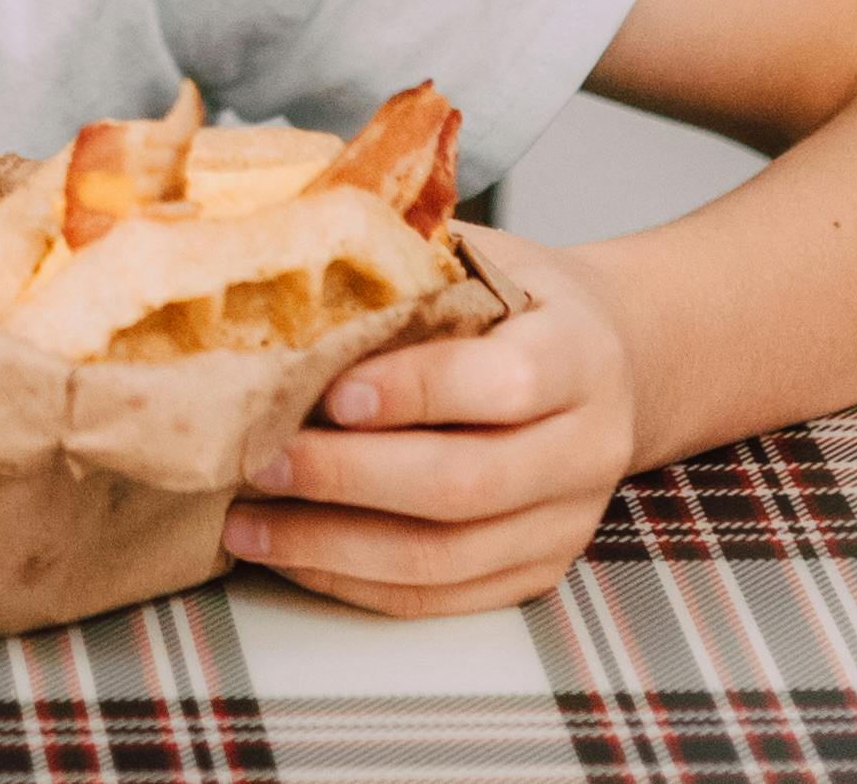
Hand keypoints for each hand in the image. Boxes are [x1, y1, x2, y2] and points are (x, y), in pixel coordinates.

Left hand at [220, 225, 641, 617]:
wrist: (608, 361)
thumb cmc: (524, 303)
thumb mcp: (489, 260)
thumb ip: (412, 266)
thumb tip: (294, 258)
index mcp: (578, 355)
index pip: (503, 383)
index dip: (414, 392)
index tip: (331, 393)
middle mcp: (585, 447)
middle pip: (465, 485)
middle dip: (348, 478)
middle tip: (262, 460)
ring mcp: (565, 522)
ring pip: (445, 558)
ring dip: (332, 548)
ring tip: (247, 525)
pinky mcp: (537, 571)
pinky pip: (440, 598)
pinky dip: (355, 583)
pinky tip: (293, 555)